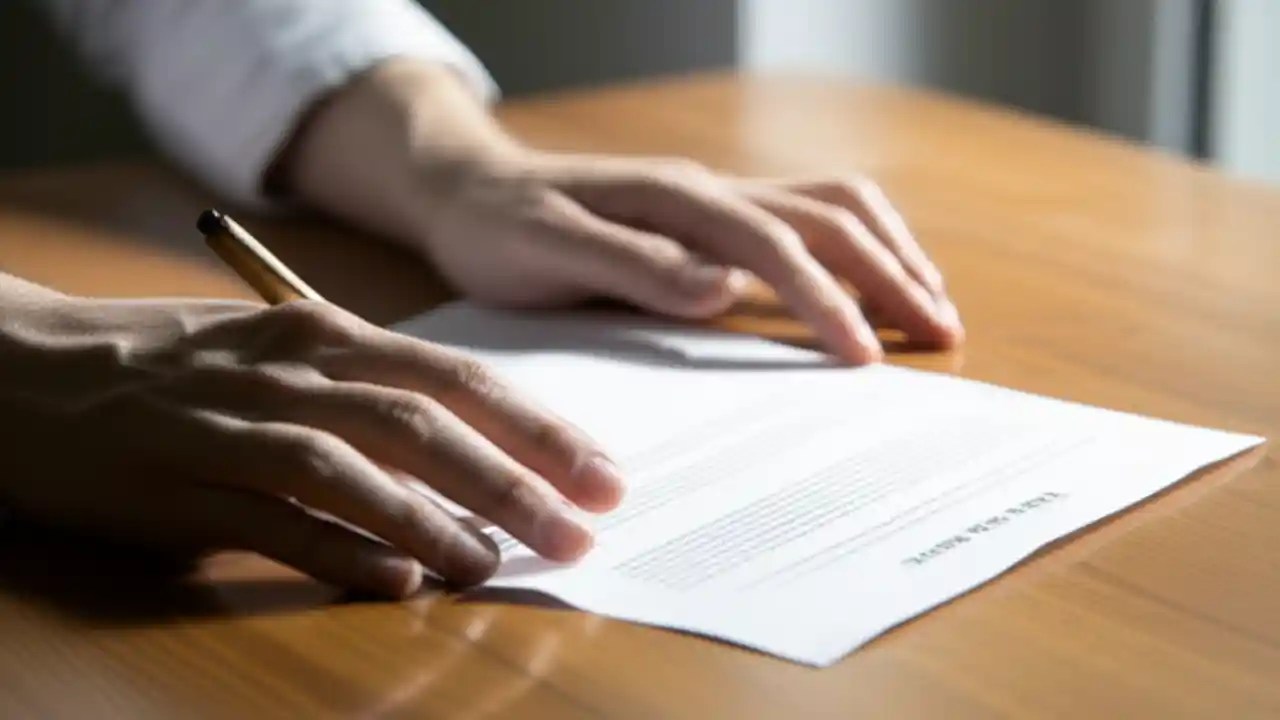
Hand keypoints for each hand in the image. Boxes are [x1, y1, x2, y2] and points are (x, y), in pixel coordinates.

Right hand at [0, 292, 622, 596]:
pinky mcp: (180, 484)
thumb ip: (367, 397)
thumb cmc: (174, 365)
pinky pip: (277, 522)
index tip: (602, 473)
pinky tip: (398, 581)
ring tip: (503, 563)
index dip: (539, 427)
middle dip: (516, 477)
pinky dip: (343, 551)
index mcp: (324, 332)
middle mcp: (289, 369)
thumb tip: (468, 462)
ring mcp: (232, 424)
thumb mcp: (279, 355)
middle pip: (426, 422)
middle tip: (582, 528)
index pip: (458, 378)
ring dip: (438, 520)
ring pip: (358, 468)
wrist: (26, 369)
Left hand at [279, 60, 962, 363]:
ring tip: (932, 306)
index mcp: (675, 200)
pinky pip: (806, 218)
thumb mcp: (545, 252)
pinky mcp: (711, 216)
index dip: (827, 300)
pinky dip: (857, 248)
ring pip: (830, 206)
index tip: (866, 359)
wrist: (468, 189)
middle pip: (829, 215)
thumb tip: (725, 288)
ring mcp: (714, 198)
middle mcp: (707, 190)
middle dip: (892, 272)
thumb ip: (633, 267)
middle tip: (944, 333)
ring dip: (889, 252)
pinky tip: (871, 282)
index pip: (776, 245)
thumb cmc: (498, 229)